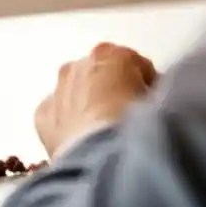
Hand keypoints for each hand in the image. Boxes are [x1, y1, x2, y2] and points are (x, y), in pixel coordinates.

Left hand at [35, 42, 157, 158]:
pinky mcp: (42, 116)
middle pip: (99, 77)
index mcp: (109, 54)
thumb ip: (154, 92)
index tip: (155, 105)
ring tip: (106, 136)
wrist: (105, 152)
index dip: (147, 87)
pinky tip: (85, 143)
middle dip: (113, 93)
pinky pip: (59, 116)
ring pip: (75, 95)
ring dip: (89, 108)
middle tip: (128, 120)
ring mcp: (56, 90)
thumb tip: (152, 100)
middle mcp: (76, 65)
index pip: (133, 66)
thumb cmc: (141, 121)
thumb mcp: (163, 100)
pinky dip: (69, 125)